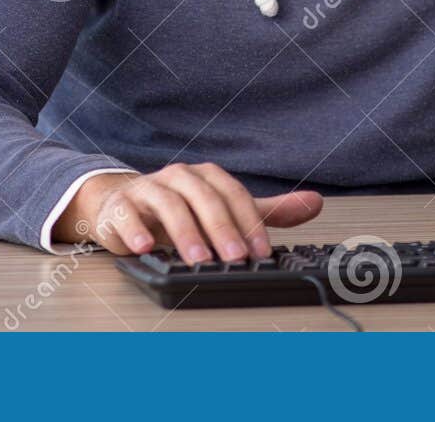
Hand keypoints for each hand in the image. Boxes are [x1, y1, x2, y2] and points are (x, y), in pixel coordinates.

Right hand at [52, 163, 323, 263]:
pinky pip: (126, 213)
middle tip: (234, 258)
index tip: (261, 254)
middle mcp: (179, 177)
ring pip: (168, 204)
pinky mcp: (120, 205)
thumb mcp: (223, 211)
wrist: (122, 204)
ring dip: (184, 232)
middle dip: (221, 229)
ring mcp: (148, 188)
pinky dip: (135, 230)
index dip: (249, 223)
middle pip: (203, 198)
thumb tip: (315, 203)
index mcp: (206, 177)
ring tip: (196, 258)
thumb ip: (266, 211)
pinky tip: (144, 248)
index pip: (233, 195)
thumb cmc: (178, 210)